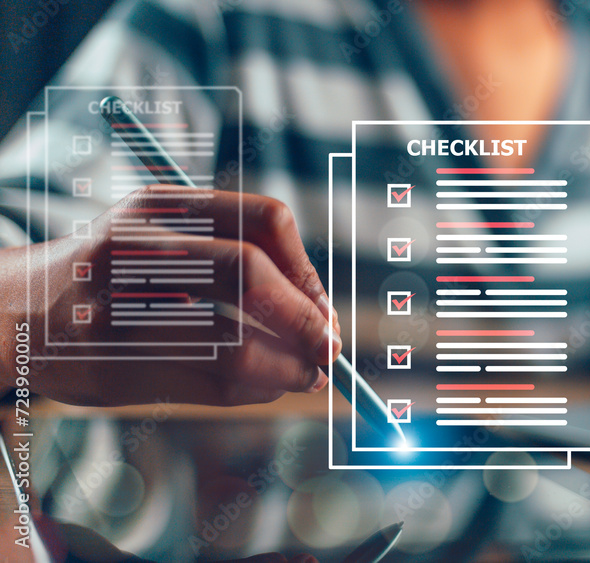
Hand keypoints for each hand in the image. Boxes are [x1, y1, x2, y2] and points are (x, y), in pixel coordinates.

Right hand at [1, 186, 339, 406]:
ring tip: (307, 374)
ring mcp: (121, 306)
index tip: (325, 307)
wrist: (15, 310)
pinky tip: (267, 388)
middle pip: (250, 273)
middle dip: (306, 320)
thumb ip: (232, 253)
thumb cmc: (112, 274)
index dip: (307, 270)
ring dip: (288, 366)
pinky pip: (210, 384)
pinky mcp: (115, 364)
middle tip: (331, 348)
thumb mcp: (162, 234)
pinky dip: (255, 390)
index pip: (264, 220)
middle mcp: (139, 245)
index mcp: (162, 204)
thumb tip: (318, 308)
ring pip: (234, 339)